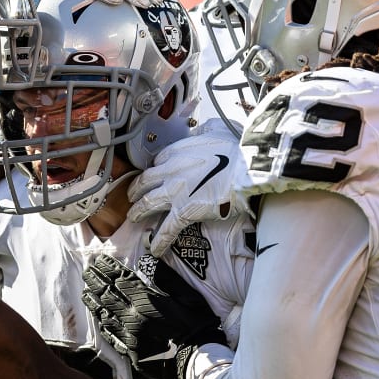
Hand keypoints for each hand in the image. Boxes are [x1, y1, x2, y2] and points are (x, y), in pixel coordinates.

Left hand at [82, 254, 225, 378]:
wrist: (196, 361)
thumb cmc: (196, 327)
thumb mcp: (188, 297)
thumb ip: (167, 279)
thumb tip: (149, 261)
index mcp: (147, 301)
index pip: (121, 280)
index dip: (108, 269)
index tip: (99, 260)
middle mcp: (133, 316)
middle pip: (108, 295)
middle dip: (96, 281)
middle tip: (87, 272)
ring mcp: (130, 335)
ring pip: (106, 315)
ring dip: (94, 302)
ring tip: (86, 292)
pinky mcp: (131, 351)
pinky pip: (112, 336)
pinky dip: (103, 325)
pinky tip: (99, 319)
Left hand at [128, 120, 247, 255]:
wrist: (246, 166)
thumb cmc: (237, 149)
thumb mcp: (217, 130)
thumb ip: (205, 130)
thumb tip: (205, 130)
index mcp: (177, 151)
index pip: (158, 161)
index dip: (155, 170)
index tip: (153, 175)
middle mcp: (170, 170)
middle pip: (144, 181)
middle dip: (135, 190)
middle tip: (132, 195)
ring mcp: (175, 192)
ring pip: (147, 203)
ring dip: (138, 212)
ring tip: (133, 218)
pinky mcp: (185, 211)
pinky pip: (166, 229)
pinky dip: (159, 240)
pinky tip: (155, 248)